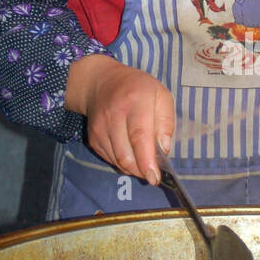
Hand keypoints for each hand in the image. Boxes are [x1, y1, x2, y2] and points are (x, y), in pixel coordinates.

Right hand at [65, 55, 174, 184]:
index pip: (139, 136)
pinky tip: (132, 157)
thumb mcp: (161, 96)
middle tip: (153, 175)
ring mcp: (100, 127)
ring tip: (144, 164)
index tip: (155, 177)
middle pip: (126, 154)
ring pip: (117, 160)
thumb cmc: (139, 89)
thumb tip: (164, 149)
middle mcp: (114, 115)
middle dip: (141, 170)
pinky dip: (123, 164)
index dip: (146, 160)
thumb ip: (167, 122)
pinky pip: (109, 159)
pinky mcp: (93, 137)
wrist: (102, 82)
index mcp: (135, 101)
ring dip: (133, 169)